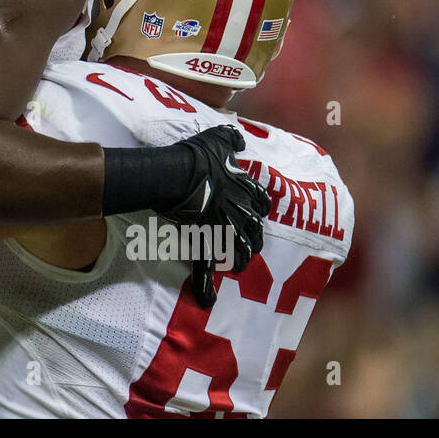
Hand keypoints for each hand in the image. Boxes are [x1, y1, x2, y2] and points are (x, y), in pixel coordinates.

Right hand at [161, 124, 269, 306]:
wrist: (178, 173)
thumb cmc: (198, 155)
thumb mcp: (219, 138)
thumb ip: (232, 138)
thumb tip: (240, 137)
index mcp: (244, 191)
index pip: (260, 203)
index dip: (257, 209)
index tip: (254, 211)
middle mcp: (239, 214)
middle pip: (255, 233)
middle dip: (252, 239)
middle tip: (247, 243)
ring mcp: (222, 230)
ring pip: (240, 254)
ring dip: (240, 261)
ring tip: (237, 266)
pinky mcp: (202, 242)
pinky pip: (205, 268)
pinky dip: (205, 287)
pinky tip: (206, 300)